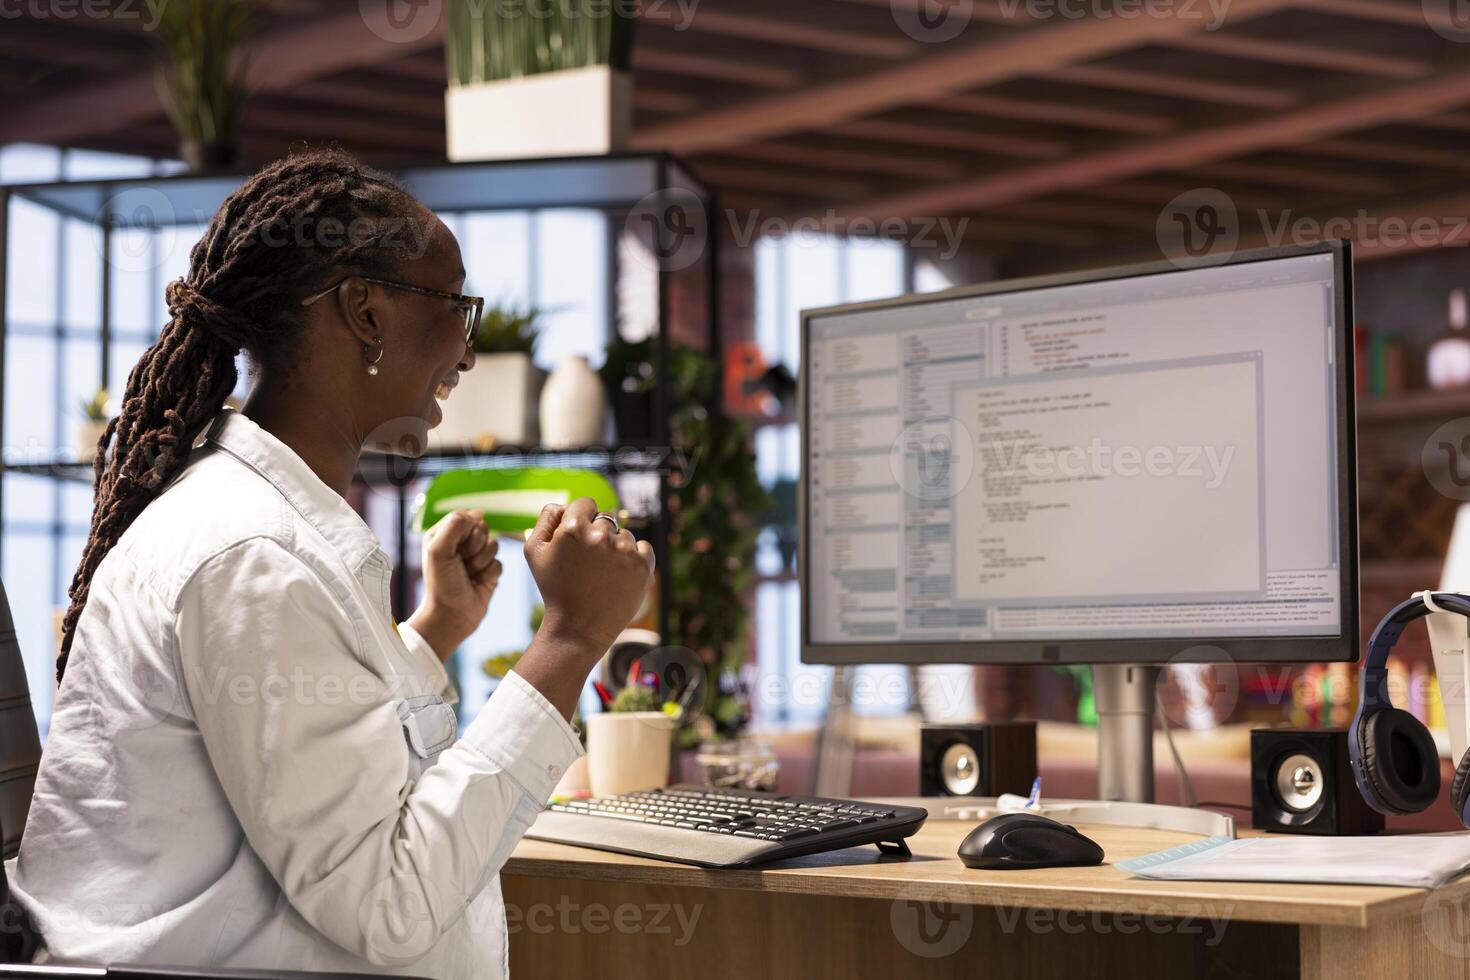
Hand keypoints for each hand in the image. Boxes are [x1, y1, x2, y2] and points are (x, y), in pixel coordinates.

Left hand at [406, 509, 501, 659]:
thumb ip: (455, 525)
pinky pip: (500, 563)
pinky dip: (489, 574)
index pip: (466, 516)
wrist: (452, 616)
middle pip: (483, 529)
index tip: (456, 546)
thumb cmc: (441, 584)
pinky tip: (477, 583)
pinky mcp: (488, 571)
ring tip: (468, 575)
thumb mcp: (439, 550)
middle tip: (461, 563)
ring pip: (494, 545)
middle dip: (475, 547)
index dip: (466, 530)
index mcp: (443, 534)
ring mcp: (475, 557)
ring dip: (481, 562)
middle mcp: (459, 544)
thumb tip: (478, 512)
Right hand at [525, 498, 654, 659]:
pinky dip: (634, 557)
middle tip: (587, 563)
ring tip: (602, 573)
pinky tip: (619, 574)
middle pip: (605, 518)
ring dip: (615, 547)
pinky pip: (643, 547)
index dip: (581, 519)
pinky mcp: (642, 566)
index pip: (586, 503)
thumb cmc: (554, 589)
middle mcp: (600, 536)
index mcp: (573, 528)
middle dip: (597, 535)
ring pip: (624, 534)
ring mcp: (624, 551)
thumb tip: (565, 504)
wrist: (579, 629)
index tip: (578, 538)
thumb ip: (545, 519)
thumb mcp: (534, 552)